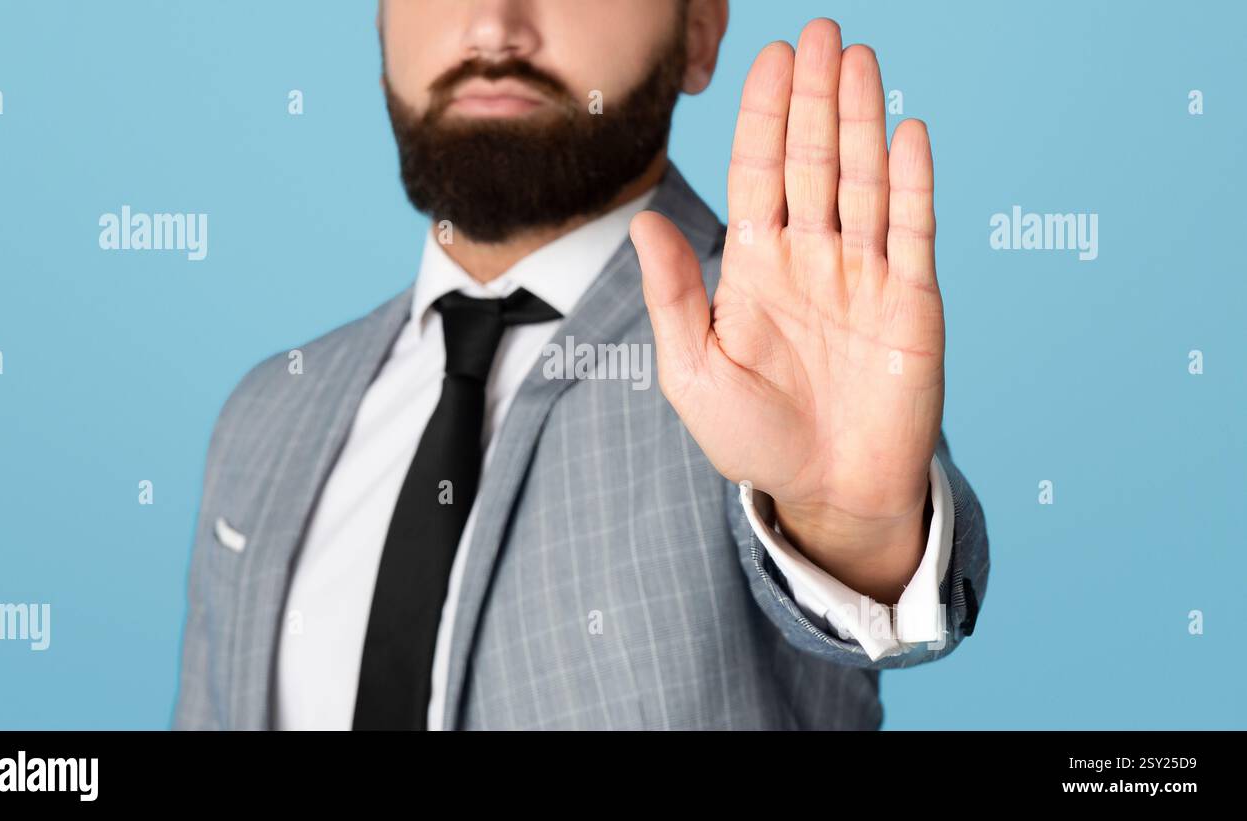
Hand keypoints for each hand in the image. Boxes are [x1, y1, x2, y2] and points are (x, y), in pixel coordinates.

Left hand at [630, 19, 942, 601]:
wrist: (828, 493)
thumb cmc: (754, 439)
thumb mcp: (694, 372)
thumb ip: (673, 296)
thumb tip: (644, 221)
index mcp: (756, 268)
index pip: (760, 174)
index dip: (764, 116)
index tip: (770, 58)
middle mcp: (811, 259)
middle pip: (812, 161)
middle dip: (814, 97)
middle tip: (819, 31)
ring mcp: (865, 275)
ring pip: (863, 180)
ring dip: (861, 121)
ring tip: (859, 59)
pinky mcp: (912, 302)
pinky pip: (914, 230)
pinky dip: (913, 182)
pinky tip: (908, 132)